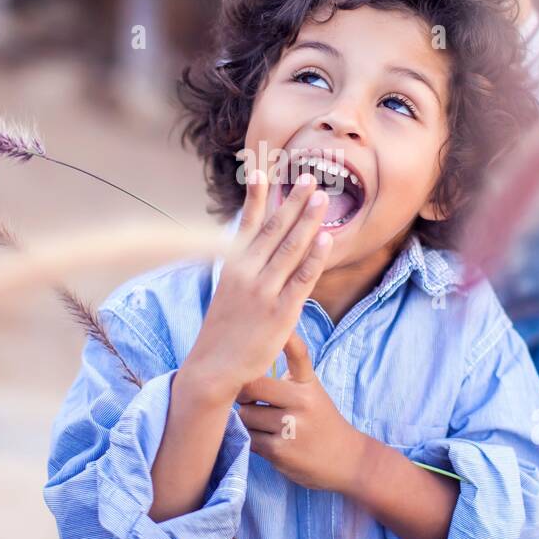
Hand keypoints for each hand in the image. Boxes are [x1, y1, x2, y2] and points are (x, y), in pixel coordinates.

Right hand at [180, 169, 333, 403]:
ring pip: (290, 248)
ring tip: (323, 197)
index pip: (246, 223)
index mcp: (232, 266)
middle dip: (293, 201)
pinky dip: (314, 257)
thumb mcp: (227, 293)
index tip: (263, 170)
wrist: (213, 369)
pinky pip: (302, 278)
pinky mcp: (280, 311)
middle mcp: (246, 273)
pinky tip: (326, 238)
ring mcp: (264, 291)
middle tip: (310, 178)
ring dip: (307, 219)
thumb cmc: (222, 332)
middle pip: (274, 229)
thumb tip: (254, 250)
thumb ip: (243, 271)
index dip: (257, 196)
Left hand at [236, 332, 371, 492]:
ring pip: (246, 414)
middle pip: (252, 386)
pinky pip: (249, 438)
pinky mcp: (280, 450)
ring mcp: (291, 427)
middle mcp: (301, 401)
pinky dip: (252, 440)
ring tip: (265, 425)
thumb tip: (246, 359)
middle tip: (249, 399)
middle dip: (243, 393)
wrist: (346, 459)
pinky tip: (269, 440)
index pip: (298, 354)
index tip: (275, 325)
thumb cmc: (320, 419)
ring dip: (248, 420)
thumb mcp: (312, 391)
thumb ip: (286, 376)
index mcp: (308, 383)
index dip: (286, 338)